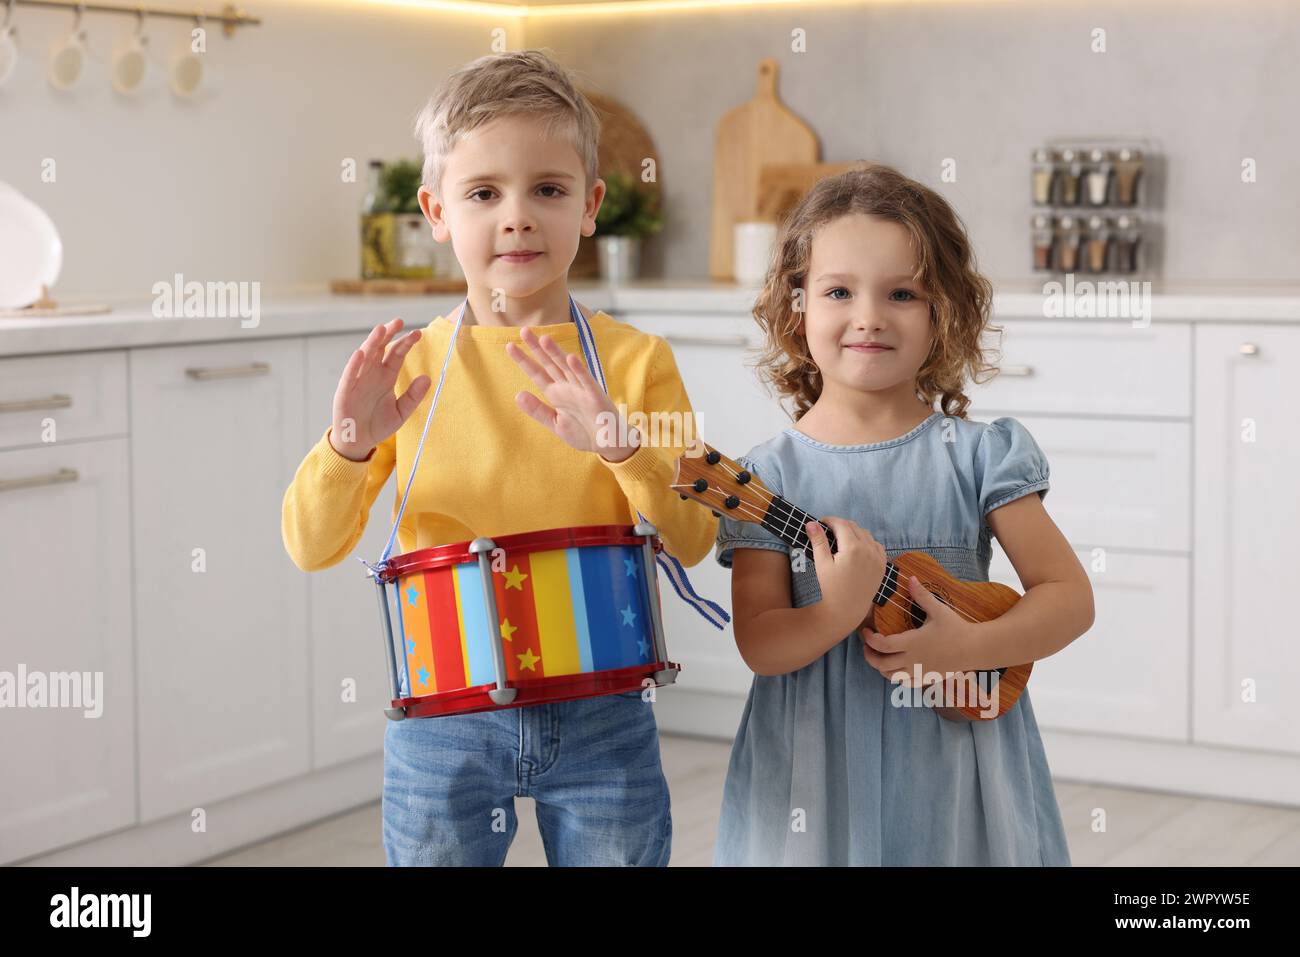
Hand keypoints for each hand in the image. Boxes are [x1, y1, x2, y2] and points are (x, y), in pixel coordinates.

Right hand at [330, 318, 430, 460]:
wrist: (359, 441)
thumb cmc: (378, 425)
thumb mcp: (401, 412)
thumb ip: (413, 396)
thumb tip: (427, 378)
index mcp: (386, 377)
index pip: (397, 355)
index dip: (406, 343)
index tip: (418, 333)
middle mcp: (372, 374)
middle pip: (380, 349)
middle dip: (388, 334)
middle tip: (399, 321)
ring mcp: (358, 380)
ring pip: (365, 357)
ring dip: (372, 342)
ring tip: (381, 329)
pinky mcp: (346, 391)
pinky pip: (350, 375)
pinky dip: (354, 364)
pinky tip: (360, 353)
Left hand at [505, 326, 637, 460]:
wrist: (608, 445)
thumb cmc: (583, 432)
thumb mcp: (555, 423)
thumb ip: (537, 410)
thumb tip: (517, 395)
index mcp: (556, 393)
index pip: (537, 373)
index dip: (524, 360)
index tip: (510, 346)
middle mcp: (567, 387)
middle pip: (550, 364)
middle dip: (537, 348)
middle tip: (524, 330)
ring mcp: (581, 390)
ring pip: (567, 368)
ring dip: (557, 353)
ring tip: (545, 339)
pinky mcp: (595, 397)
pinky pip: (587, 382)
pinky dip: (579, 370)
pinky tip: (571, 359)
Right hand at [803, 516, 886, 638]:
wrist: (845, 612)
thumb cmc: (829, 590)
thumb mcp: (821, 563)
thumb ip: (818, 541)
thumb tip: (811, 523)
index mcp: (853, 548)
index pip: (841, 524)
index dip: (830, 521)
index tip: (820, 523)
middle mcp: (869, 550)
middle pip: (854, 527)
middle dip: (840, 526)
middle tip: (827, 531)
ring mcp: (877, 559)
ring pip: (866, 535)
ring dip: (854, 532)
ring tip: (840, 539)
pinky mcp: (881, 567)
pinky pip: (877, 546)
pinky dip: (867, 542)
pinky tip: (857, 548)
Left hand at [860, 574, 976, 685]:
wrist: (975, 649)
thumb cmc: (957, 628)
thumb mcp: (939, 610)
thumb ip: (922, 595)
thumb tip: (910, 578)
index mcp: (913, 643)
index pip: (882, 645)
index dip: (869, 639)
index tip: (865, 631)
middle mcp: (913, 660)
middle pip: (881, 665)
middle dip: (869, 656)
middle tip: (867, 646)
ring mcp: (920, 672)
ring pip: (891, 677)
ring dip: (880, 668)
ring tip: (878, 656)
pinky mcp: (927, 678)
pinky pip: (906, 683)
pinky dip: (896, 677)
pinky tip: (896, 668)